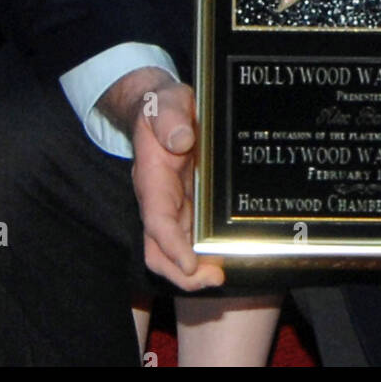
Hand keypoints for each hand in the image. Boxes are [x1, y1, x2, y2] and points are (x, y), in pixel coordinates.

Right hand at [99, 68, 224, 291]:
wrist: (162, 106)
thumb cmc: (163, 106)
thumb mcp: (166, 103)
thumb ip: (169, 119)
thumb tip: (181, 140)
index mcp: (151, 180)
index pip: (157, 221)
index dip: (172, 246)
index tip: (191, 264)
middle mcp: (160, 200)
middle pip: (160, 250)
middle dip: (183, 273)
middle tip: (216, 278)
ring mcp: (174, 206)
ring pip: (177, 250)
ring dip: (197, 269)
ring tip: (224, 274)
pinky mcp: (189, 205)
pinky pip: (193, 237)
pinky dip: (206, 253)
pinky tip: (229, 255)